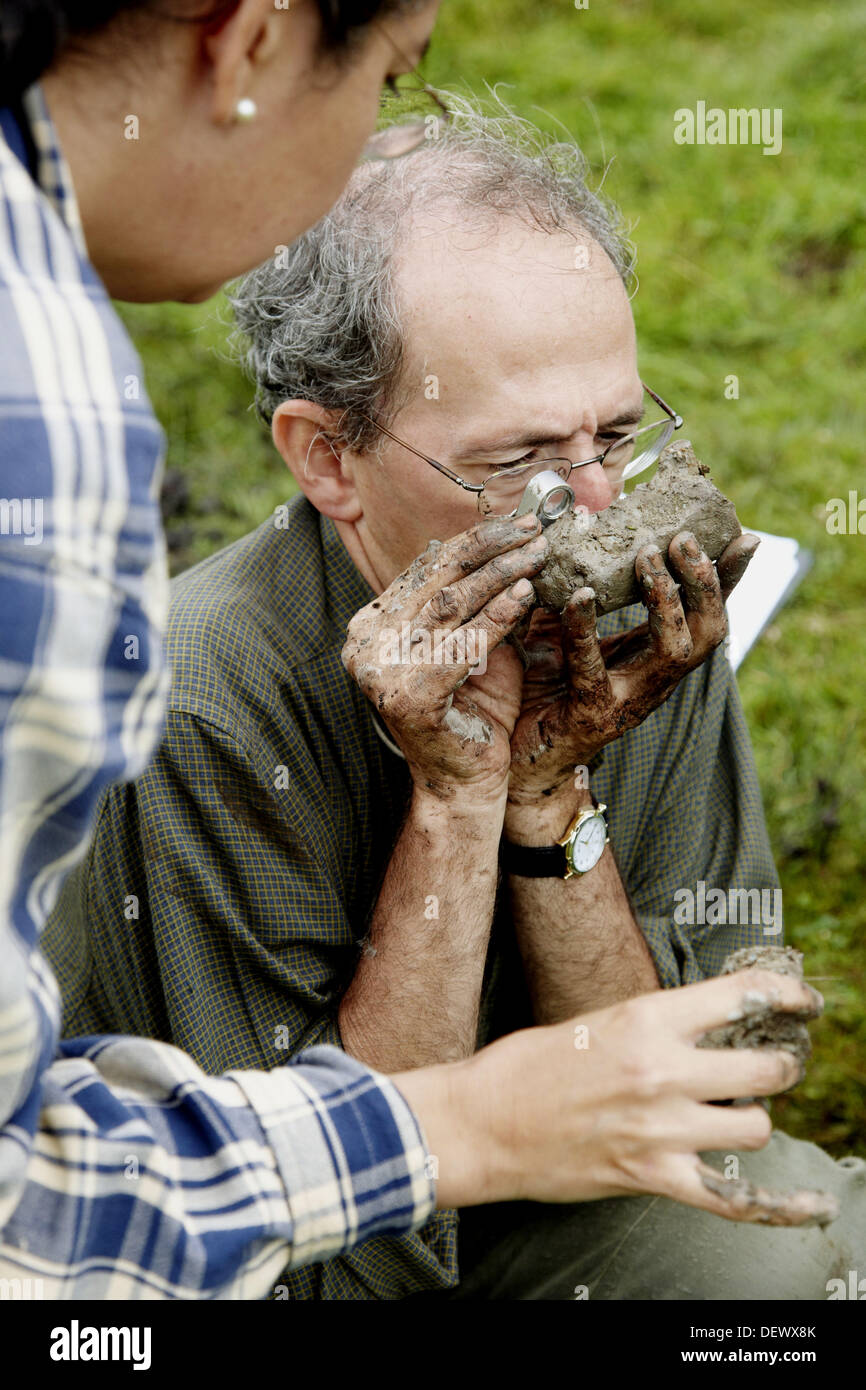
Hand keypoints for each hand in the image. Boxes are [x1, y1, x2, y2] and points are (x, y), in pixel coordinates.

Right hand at [341, 515, 546, 803]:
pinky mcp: (406, 698)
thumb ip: (473, 598)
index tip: (517, 523)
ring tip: (537, 557)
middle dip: (490, 550)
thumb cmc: (474, 709)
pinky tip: (525, 596)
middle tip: (533, 530)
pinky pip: (461, 646)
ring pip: (450, 606)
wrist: (465, 781)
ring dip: (500, 575)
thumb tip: (503, 536)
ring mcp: (380, 672)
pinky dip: (496, 618)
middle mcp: (365, 646)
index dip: (473, 542)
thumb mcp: (472, 642)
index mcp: (371, 627)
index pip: (425, 569)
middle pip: (437, 581)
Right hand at [406, 968, 835, 1224]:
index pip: (740, 997)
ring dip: (751, 1120)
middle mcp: (662, 1070)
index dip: (786, 997)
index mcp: (645, 1019)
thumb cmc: (529, 1067)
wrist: (482, 1123)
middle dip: (777, 1065)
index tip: (804, 1002)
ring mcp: (661, 1128)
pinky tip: (808, 1204)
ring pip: (756, 1126)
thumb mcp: (596, 1022)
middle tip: (772, 1065)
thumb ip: (654, 1026)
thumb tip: (706, 1026)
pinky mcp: (652, 1176)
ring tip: (731, 1115)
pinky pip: (734, 1198)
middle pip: (765, 1067)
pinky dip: (777, 1205)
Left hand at [507, 530, 759, 801]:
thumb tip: (585, 533)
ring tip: (646, 558)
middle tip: (684, 539)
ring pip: (673, 651)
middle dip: (704, 584)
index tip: (745, 536)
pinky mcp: (589, 714)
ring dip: (665, 600)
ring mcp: (627, 701)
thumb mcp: (572, 636)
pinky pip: (593, 667)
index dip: (728, 579)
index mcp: (655, 660)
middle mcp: (653, 681)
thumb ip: (586, 598)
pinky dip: (586, 629)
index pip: (706, 615)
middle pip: (708, 633)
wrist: (520, 763)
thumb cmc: (546, 693)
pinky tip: (578, 596)